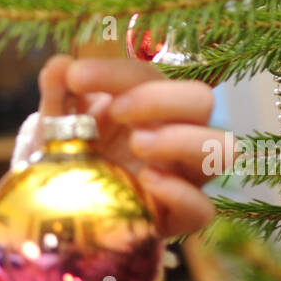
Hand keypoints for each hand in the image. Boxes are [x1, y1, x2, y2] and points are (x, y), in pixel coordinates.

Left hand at [36, 54, 232, 238]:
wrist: (63, 206)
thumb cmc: (71, 152)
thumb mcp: (57, 122)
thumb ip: (58, 93)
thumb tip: (59, 63)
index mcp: (148, 101)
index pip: (148, 74)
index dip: (114, 71)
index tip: (76, 77)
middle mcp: (176, 132)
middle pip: (203, 100)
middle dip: (161, 99)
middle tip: (118, 111)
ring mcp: (183, 175)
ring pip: (223, 150)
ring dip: (183, 140)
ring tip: (137, 143)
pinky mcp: (178, 218)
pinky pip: (203, 209)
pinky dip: (181, 193)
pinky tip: (145, 179)